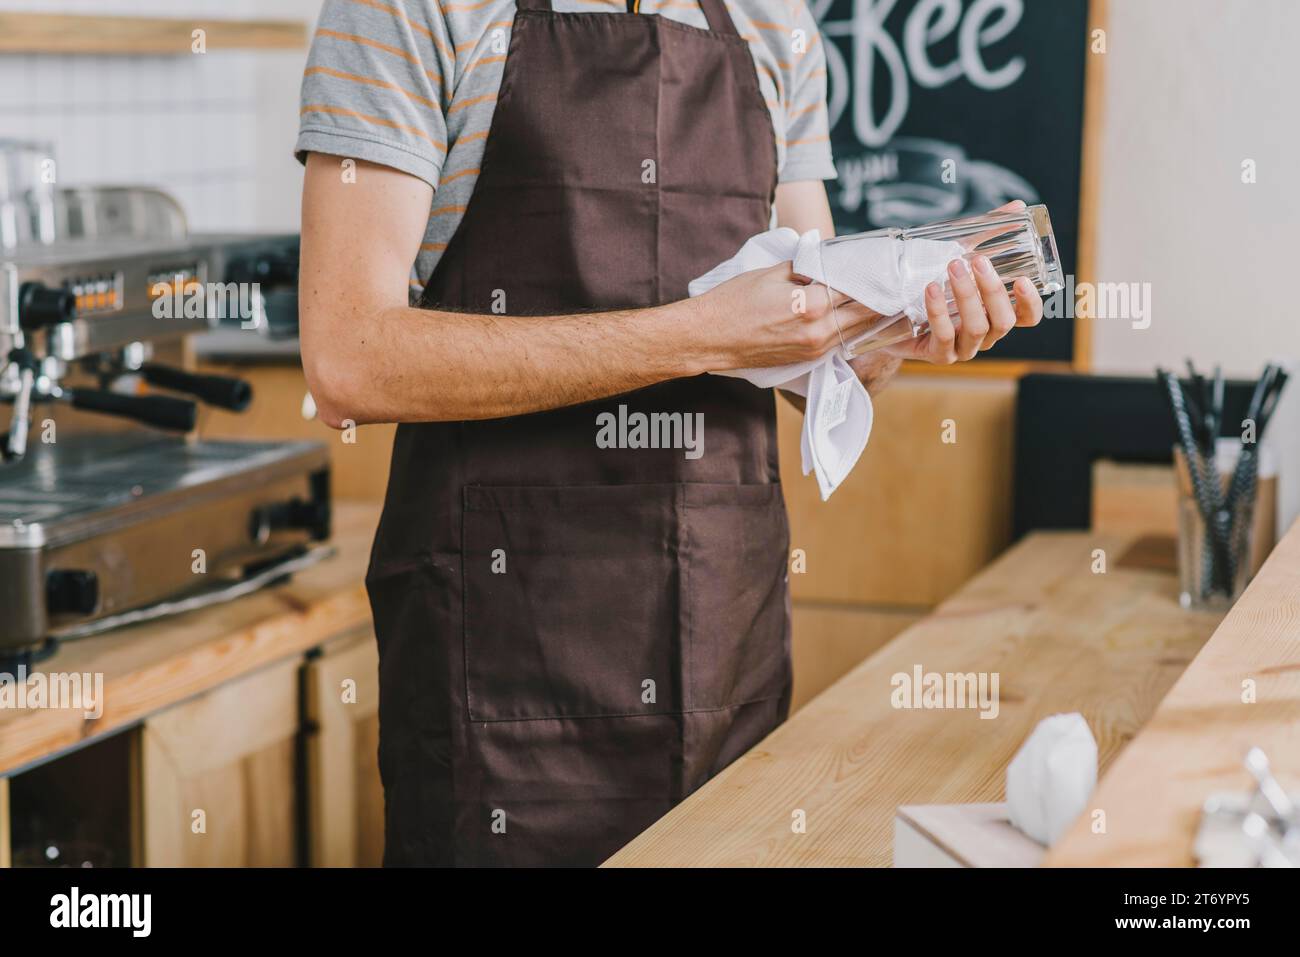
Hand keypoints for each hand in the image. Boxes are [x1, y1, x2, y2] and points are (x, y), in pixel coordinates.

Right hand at [697, 260, 885, 369]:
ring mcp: (814, 348)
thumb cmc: (734, 302)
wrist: (710, 337)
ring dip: (869, 314)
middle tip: (891, 281)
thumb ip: (807, 266)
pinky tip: (855, 316)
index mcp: (812, 304)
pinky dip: (851, 327)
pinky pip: (840, 341)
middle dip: (879, 296)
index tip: (883, 265)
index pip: (856, 287)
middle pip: (865, 312)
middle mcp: (819, 330)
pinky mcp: (807, 358)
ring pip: (856, 330)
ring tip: (880, 297)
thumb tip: (828, 261)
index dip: (872, 275)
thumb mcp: (772, 272)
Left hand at [884, 200, 1043, 363]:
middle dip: (992, 290)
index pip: (1026, 317)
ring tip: (952, 268)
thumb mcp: (960, 255)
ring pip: (976, 329)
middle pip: (1003, 321)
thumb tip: (1017, 206)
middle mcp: (984, 335)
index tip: (1025, 280)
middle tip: (978, 261)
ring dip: (966, 296)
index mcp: (995, 314)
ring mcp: (962, 348)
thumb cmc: (933, 284)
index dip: (1030, 303)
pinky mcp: (937, 354)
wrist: (890, 314)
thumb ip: (988, 234)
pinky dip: (938, 311)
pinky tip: (930, 288)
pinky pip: (943, 337)